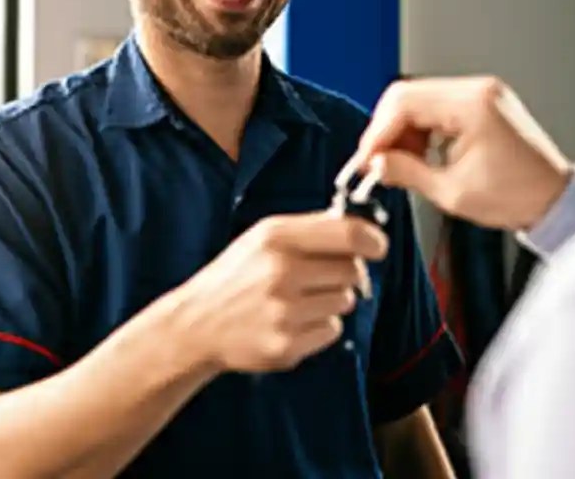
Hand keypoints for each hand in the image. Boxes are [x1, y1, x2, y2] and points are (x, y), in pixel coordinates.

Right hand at [170, 212, 387, 373]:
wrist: (197, 324)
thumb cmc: (236, 276)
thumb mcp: (263, 237)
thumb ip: (309, 230)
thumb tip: (363, 229)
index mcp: (276, 237)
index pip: (349, 235)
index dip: (373, 241)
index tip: (377, 248)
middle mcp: (281, 272)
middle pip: (353, 271)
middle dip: (344, 274)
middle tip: (318, 278)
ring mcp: (284, 312)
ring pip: (344, 302)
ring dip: (330, 302)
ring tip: (297, 301)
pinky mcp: (287, 346)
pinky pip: (332, 331)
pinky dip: (319, 328)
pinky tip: (291, 323)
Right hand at [348, 76, 571, 230]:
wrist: (556, 200)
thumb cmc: (518, 197)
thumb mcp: (452, 192)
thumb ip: (407, 173)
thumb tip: (375, 164)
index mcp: (472, 105)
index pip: (403, 103)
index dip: (377, 133)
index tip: (365, 159)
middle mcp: (477, 90)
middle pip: (407, 95)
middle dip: (387, 130)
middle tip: (377, 162)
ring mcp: (481, 93)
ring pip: (419, 99)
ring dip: (403, 130)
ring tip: (401, 163)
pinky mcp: (483, 103)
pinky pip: (438, 105)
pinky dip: (422, 128)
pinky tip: (421, 154)